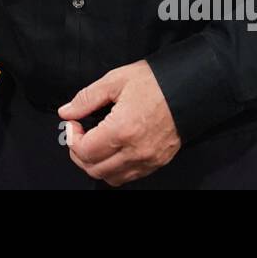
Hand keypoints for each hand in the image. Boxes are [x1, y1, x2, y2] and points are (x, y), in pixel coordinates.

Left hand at [56, 61, 180, 186]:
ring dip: (96, 164)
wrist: (190, 87)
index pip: (84, 151)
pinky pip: (129, 176)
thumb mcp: (115, 80)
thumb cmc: (154, 81)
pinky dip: (115, 168)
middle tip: (80, 134)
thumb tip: (66, 113)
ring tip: (96, 142)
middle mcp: (135, 150)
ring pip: (111, 177)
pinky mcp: (158, 162)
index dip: (71, 138)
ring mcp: (148, 160)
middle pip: (94, 169)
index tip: (73, 123)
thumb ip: (87, 98)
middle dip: (79, 153)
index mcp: (122, 129)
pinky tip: (114, 149)